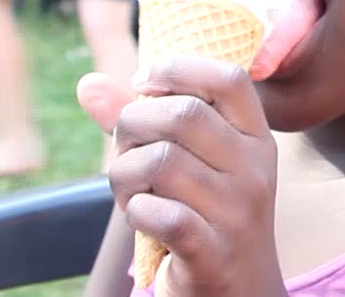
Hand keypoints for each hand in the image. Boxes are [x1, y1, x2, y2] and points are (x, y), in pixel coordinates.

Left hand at [108, 57, 284, 295]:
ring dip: (124, 174)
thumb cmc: (205, 217)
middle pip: (183, 114)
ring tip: (129, 190)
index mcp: (257, 138)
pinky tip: (141, 215)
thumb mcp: (191, 165)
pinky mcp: (214, 252)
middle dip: (132, 124)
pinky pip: (160, 213)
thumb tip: (87, 83)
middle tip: (125, 149)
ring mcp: (239, 212)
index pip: (230, 78)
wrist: (240, 293)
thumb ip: (143, 121)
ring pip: (161, 162)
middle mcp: (256, 170)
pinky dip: (136, 210)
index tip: (144, 86)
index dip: (179, 69)